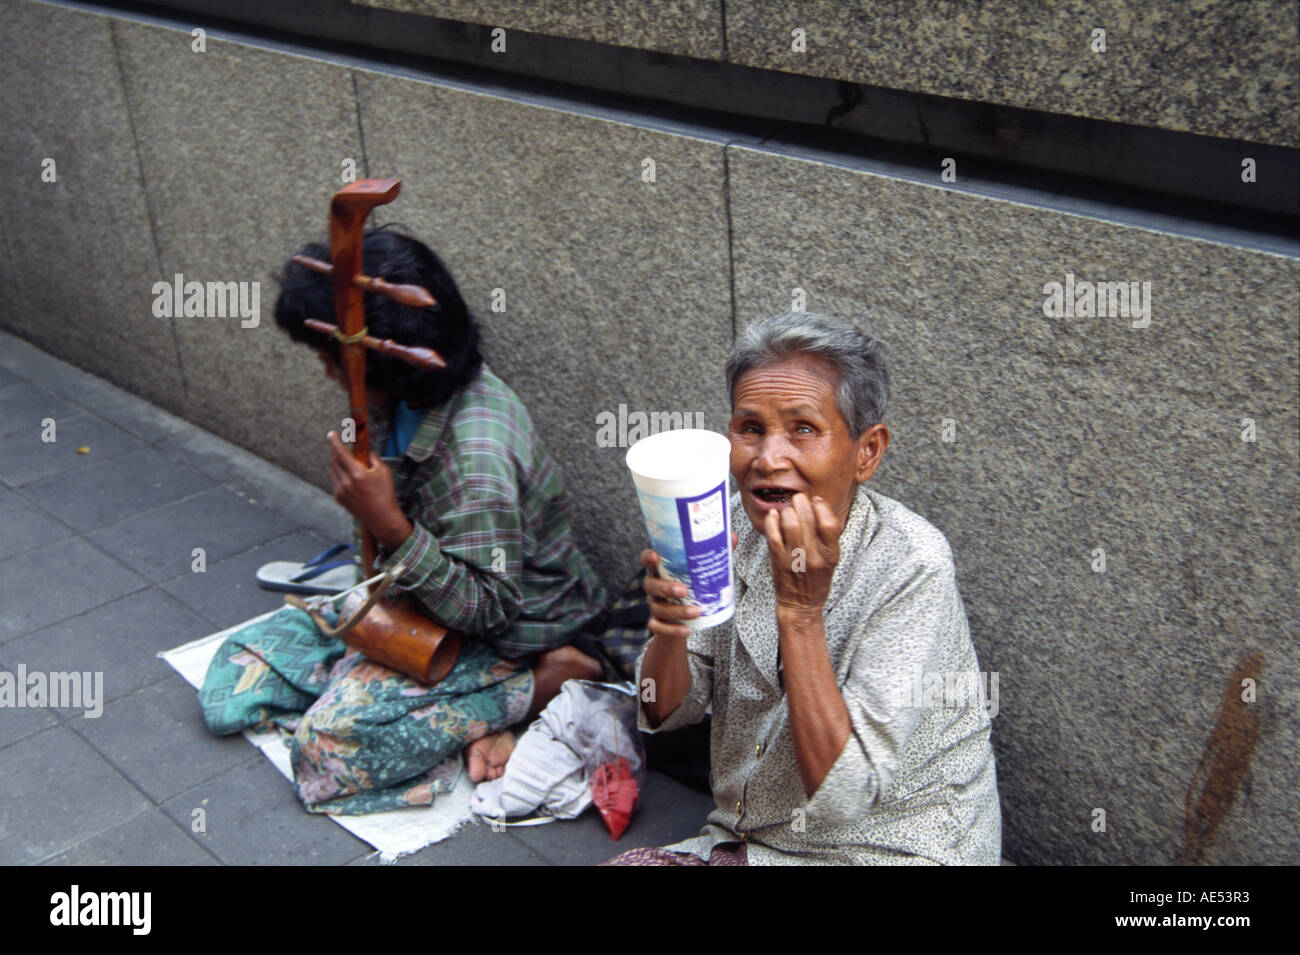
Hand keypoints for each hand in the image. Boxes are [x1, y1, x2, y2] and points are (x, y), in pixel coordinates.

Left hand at [326, 431, 411, 549]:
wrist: (382, 518)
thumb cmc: (385, 493)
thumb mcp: (384, 472)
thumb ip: (373, 458)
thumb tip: (365, 450)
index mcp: (358, 474)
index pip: (341, 453)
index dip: (334, 442)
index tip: (331, 434)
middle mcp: (346, 483)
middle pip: (335, 461)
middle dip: (340, 454)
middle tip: (350, 455)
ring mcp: (341, 491)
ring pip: (333, 470)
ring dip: (339, 465)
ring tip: (353, 471)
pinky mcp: (339, 498)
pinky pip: (335, 481)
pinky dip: (340, 477)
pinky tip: (352, 482)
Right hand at [639, 532, 736, 638]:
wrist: (681, 619)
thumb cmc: (691, 588)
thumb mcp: (700, 572)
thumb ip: (713, 554)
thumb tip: (732, 536)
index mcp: (661, 571)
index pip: (647, 560)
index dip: (648, 557)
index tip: (655, 556)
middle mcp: (654, 587)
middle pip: (651, 585)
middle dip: (666, 588)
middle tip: (684, 590)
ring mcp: (654, 605)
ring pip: (658, 608)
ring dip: (676, 611)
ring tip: (696, 611)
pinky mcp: (657, 623)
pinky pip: (659, 627)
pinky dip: (673, 630)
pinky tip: (688, 630)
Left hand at [763, 493, 841, 618]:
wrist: (801, 605)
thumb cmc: (815, 580)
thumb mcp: (830, 559)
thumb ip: (827, 536)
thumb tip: (817, 505)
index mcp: (830, 554)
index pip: (830, 523)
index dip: (822, 507)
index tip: (815, 500)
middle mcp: (814, 555)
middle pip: (808, 519)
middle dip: (801, 503)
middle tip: (797, 500)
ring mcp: (796, 558)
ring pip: (791, 524)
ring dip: (787, 511)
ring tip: (786, 510)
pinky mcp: (779, 561)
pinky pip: (773, 535)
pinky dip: (772, 521)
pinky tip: (773, 516)